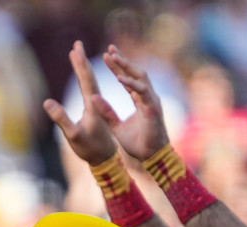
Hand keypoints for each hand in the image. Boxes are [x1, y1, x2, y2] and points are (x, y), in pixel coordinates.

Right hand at [43, 40, 117, 165]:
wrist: (106, 158)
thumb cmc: (89, 149)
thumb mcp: (73, 135)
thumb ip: (61, 118)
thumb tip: (47, 102)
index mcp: (94, 104)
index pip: (87, 79)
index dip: (80, 63)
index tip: (76, 48)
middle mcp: (97, 102)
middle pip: (89, 76)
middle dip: (82, 60)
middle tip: (77, 44)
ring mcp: (96, 106)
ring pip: (90, 82)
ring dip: (83, 67)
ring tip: (77, 55)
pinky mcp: (95, 110)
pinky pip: (90, 89)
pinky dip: (85, 78)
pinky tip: (83, 76)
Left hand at [99, 44, 170, 160]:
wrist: (151, 158)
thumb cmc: (138, 144)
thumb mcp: (117, 126)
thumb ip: (107, 113)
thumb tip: (94, 99)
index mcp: (139, 100)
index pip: (127, 79)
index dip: (117, 67)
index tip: (105, 56)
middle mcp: (146, 97)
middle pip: (135, 73)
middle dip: (122, 60)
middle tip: (109, 49)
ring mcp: (151, 101)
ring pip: (140, 77)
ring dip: (127, 66)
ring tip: (113, 57)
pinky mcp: (152, 108)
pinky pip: (142, 92)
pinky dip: (131, 84)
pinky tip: (119, 78)